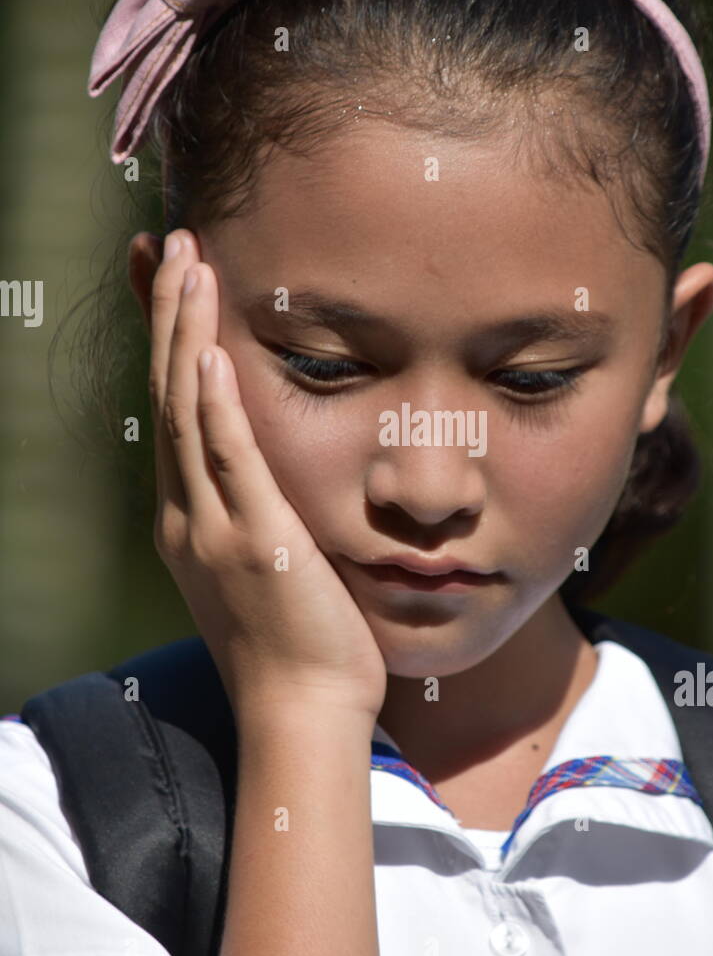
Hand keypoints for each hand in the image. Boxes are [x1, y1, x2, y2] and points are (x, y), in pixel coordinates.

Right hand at [147, 228, 387, 728]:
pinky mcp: (256, 542)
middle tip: (174, 242)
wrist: (301, 713)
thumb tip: (270, 479)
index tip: (170, 279)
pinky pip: (229, 460)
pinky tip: (212, 350)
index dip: (168, 338)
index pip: (174, 407)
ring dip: (187, 332)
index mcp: (192, 516)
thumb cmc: (298, 646)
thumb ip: (258, 512)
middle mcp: (189, 513)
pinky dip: (216, 403)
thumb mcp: (266, 567)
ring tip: (190, 262)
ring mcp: (215, 527)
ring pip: (188, 410)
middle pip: (170, 392)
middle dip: (170, 313)